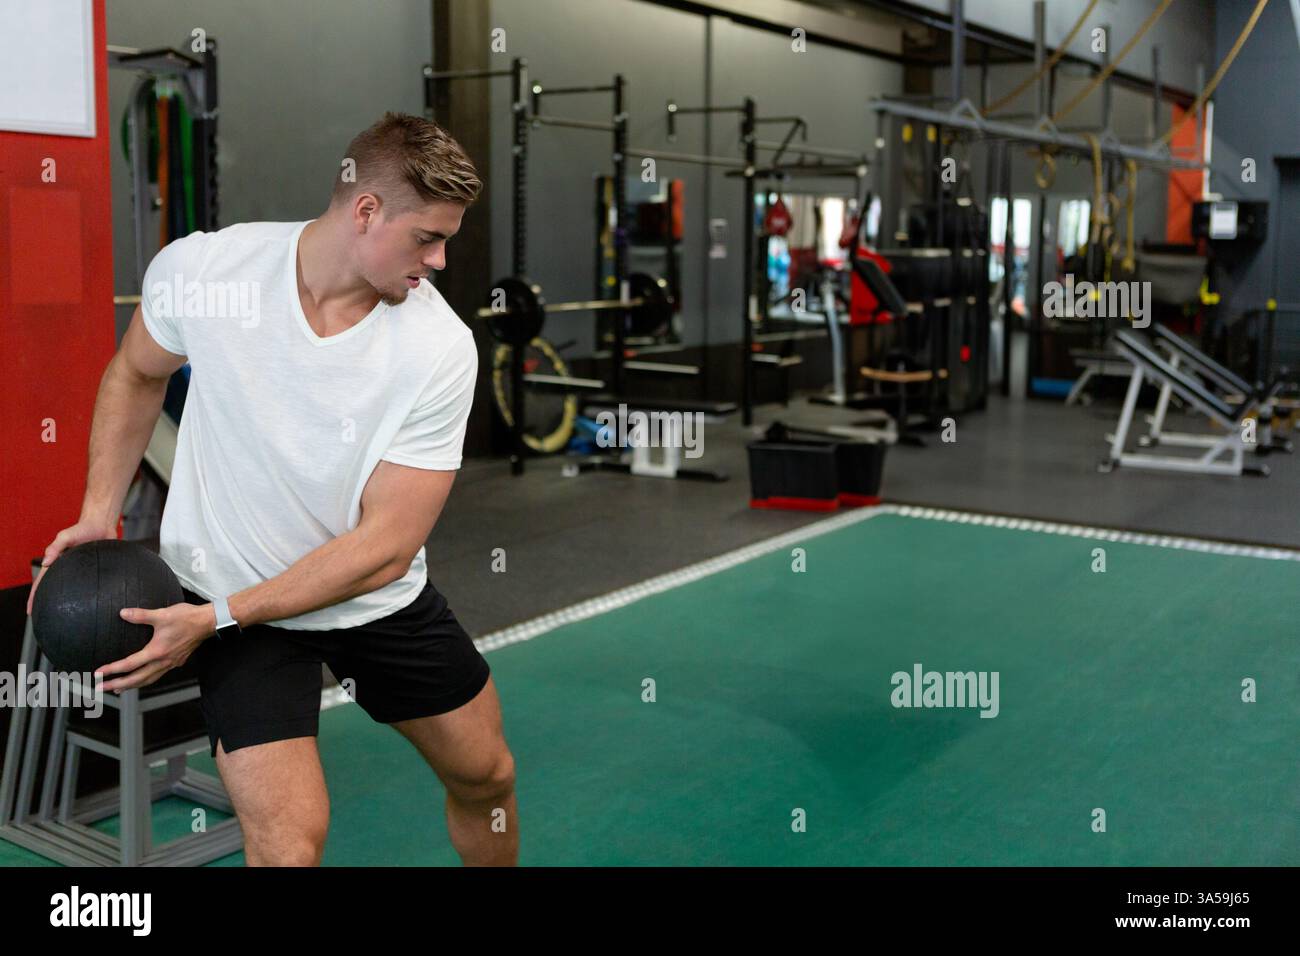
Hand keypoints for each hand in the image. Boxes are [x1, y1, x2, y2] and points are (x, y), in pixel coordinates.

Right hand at [27, 517, 120, 615]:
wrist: (103, 524)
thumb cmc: (83, 528)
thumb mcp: (66, 536)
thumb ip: (56, 547)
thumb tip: (46, 562)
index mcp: (57, 562)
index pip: (43, 582)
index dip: (35, 596)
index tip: (31, 611)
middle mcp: (68, 568)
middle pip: (55, 589)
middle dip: (49, 603)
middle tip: (46, 619)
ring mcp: (82, 571)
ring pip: (73, 590)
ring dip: (69, 601)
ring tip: (68, 617)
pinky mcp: (95, 571)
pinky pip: (90, 586)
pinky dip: (88, 595)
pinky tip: (93, 605)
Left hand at [95, 602, 215, 692]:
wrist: (207, 622)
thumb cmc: (186, 618)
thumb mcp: (161, 614)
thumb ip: (140, 615)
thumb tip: (123, 613)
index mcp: (157, 652)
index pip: (129, 664)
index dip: (112, 669)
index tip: (99, 673)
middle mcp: (163, 662)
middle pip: (137, 679)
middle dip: (118, 684)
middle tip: (101, 688)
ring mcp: (171, 663)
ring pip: (148, 680)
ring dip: (132, 686)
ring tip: (118, 689)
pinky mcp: (176, 661)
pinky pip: (157, 676)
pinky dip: (146, 680)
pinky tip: (142, 678)